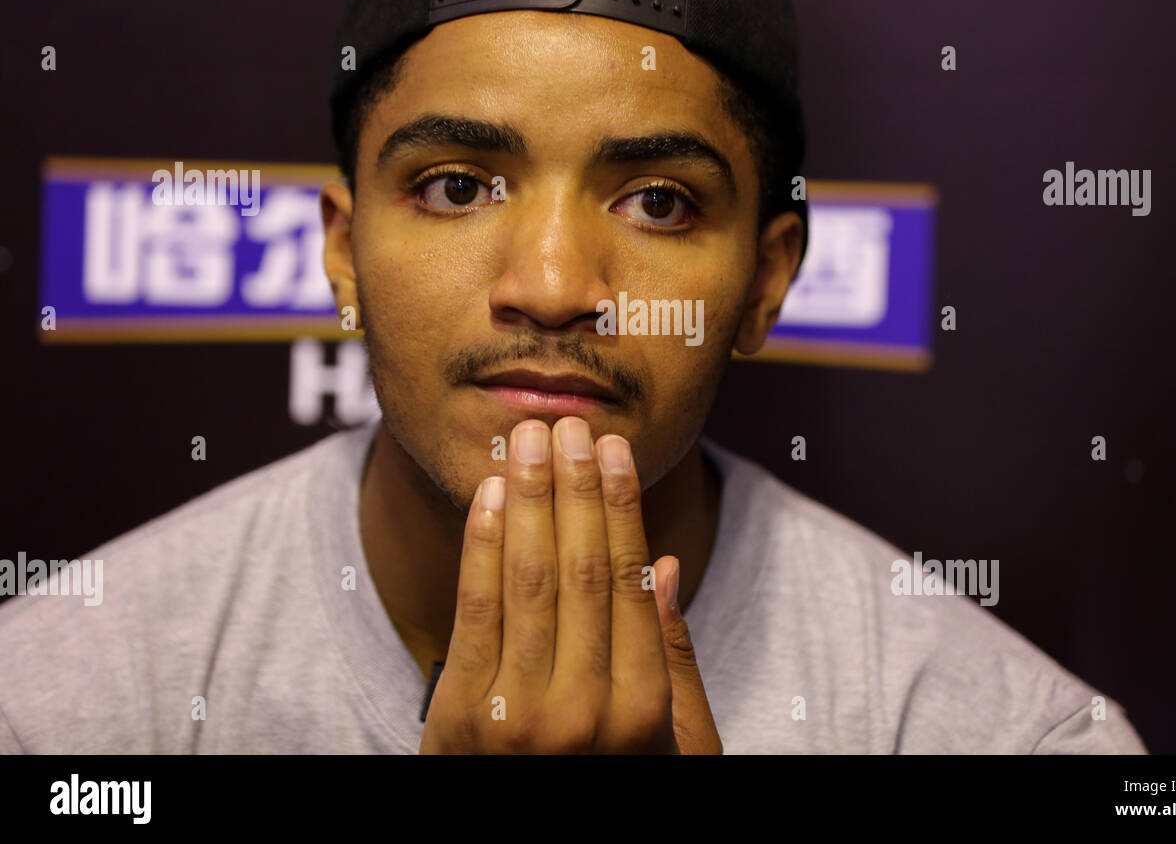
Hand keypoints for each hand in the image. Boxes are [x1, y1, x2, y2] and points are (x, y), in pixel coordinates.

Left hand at [419, 416, 722, 753]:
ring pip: (529, 580)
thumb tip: (664, 567)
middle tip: (570, 424)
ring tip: (527, 439)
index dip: (620, 507)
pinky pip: (474, 611)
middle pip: (582, 570)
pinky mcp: (462, 716)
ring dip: (528, 498)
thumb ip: (672, 662)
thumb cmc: (617, 791)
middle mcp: (586, 709)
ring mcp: (520, 715)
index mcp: (644, 710)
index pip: (631, 582)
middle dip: (574, 488)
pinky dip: (482, 545)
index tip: (613, 449)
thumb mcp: (674, 748)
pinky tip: (489, 495)